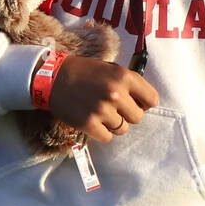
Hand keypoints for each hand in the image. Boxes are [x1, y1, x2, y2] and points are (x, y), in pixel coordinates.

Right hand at [35, 55, 158, 143]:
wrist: (52, 77)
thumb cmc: (84, 72)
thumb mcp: (111, 68)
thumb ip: (129, 83)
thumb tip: (145, 101)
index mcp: (124, 76)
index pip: (152, 100)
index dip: (144, 103)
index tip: (135, 102)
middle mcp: (115, 93)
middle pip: (138, 117)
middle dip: (128, 114)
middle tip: (114, 109)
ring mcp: (102, 110)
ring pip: (122, 129)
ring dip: (114, 124)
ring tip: (100, 113)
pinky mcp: (88, 124)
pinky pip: (107, 137)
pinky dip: (101, 132)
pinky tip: (93, 121)